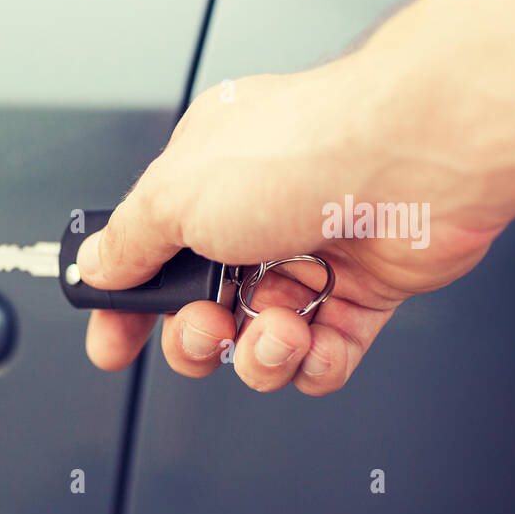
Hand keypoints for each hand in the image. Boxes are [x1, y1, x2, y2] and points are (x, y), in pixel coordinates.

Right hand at [76, 53, 504, 394]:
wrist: (419, 158)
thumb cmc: (306, 151)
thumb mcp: (175, 195)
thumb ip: (128, 242)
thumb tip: (95, 264)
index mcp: (205, 183)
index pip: (149, 259)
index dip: (126, 309)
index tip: (111, 345)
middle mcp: (256, 216)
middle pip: (201, 311)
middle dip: (196, 338)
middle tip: (205, 328)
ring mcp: (312, 254)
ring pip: (261, 341)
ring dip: (260, 355)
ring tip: (278, 332)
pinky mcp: (366, 290)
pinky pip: (324, 354)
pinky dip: (316, 362)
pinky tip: (314, 344)